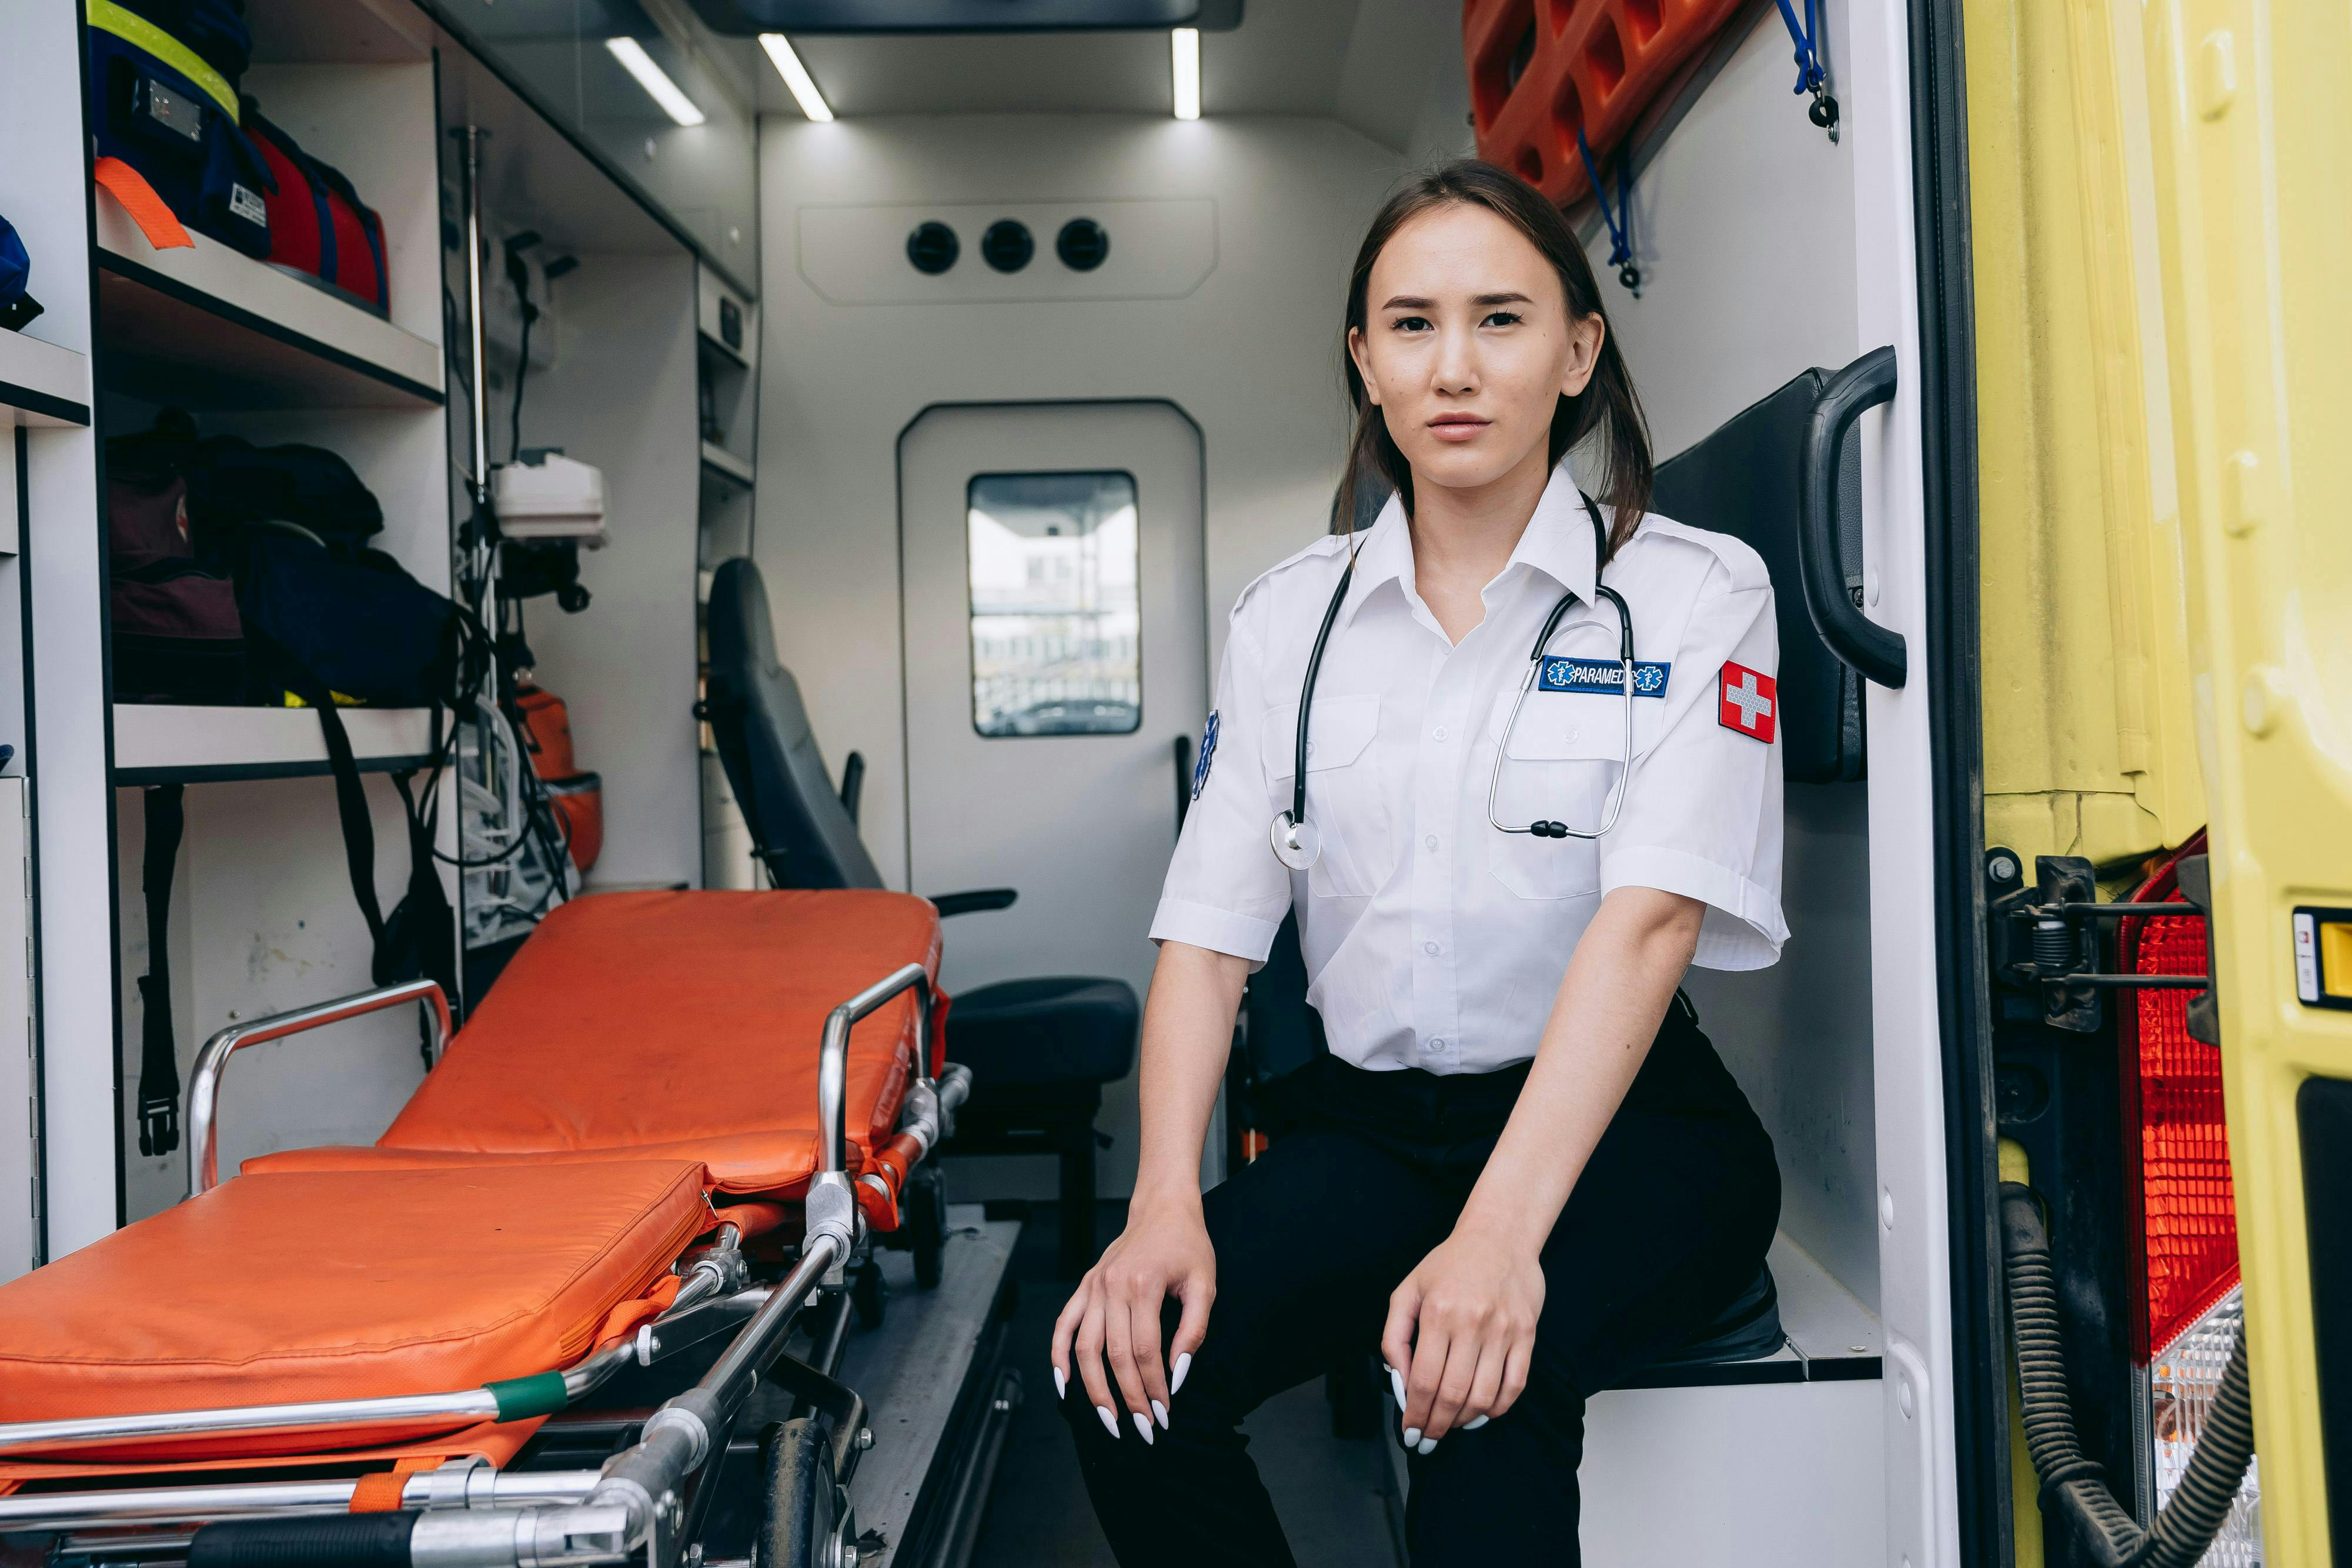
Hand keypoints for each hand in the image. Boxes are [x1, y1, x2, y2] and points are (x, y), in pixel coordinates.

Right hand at [1051, 1196, 1215, 1443]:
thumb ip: (1194, 1331)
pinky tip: (1064, 1386)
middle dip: (1128, 1398)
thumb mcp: (1205, 1285)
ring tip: (1109, 1420)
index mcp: (1143, 1285)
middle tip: (1143, 1428)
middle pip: (1114, 1356)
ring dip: (1094, 1389)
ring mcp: (1093, 1287)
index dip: (1154, 1387)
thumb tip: (1178, 1375)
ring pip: (1085, 1348)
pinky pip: (1064, 1326)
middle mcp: (1112, 1287)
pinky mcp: (1085, 1287)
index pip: (1145, 1352)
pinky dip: (1059, 1357)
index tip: (1164, 1414)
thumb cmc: (1188, 1246)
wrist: (1162, 1209)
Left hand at [1381, 1226, 1543, 1451]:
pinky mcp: (1527, 1334)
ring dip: (1465, 1420)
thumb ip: (1395, 1335)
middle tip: (1429, 1438)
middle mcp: (1472, 1324)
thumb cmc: (1449, 1264)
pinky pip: (1515, 1385)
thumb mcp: (1408, 1290)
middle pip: (1453, 1394)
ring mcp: (1503, 1331)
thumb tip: (1400, 1377)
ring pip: (1484, 1395)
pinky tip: (1483, 1411)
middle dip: (1438, 1424)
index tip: (1411, 1431)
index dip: (1416, 1413)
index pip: (1425, 1380)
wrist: (1499, 1236)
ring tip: (1452, 1425)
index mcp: (1438, 1314)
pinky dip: (1498, 1407)